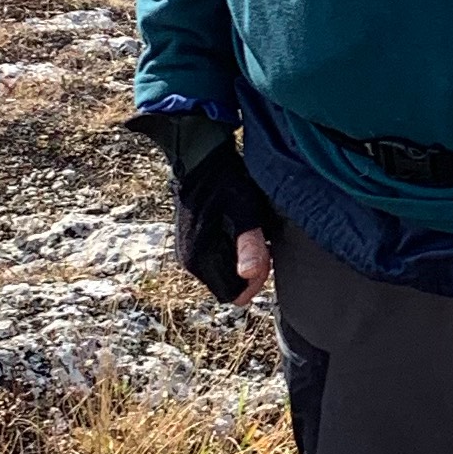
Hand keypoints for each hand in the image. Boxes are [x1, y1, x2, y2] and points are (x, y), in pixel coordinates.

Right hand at [125, 111, 276, 305]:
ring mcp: (188, 254)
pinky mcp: (190, 244)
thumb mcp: (245, 210)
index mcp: (200, 259)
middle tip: (261, 242)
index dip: (254, 281)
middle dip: (248, 271)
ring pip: (223, 274)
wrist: (200, 158)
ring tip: (250, 233)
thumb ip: (249, 244)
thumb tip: (249, 275)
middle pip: (228, 285)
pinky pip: (215, 261)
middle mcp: (189, 261)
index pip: (232, 294)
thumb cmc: (226, 182)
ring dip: (240, 261)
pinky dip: (230, 252)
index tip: (265, 255)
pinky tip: (238, 230)